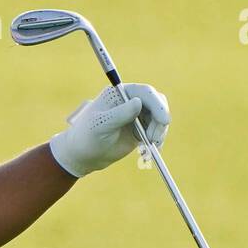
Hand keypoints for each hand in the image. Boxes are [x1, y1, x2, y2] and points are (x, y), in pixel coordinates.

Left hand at [48, 83, 170, 177]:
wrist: (84, 154)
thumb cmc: (87, 136)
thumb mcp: (101, 125)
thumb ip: (119, 114)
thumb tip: (138, 102)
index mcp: (119, 93)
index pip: (145, 92)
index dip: (157, 104)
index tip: (164, 120)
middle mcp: (130, 100)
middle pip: (157, 103)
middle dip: (160, 120)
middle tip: (154, 138)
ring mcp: (137, 114)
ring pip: (160, 117)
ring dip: (159, 132)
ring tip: (149, 147)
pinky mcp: (141, 129)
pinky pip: (157, 130)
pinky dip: (158, 140)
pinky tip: (149, 151)